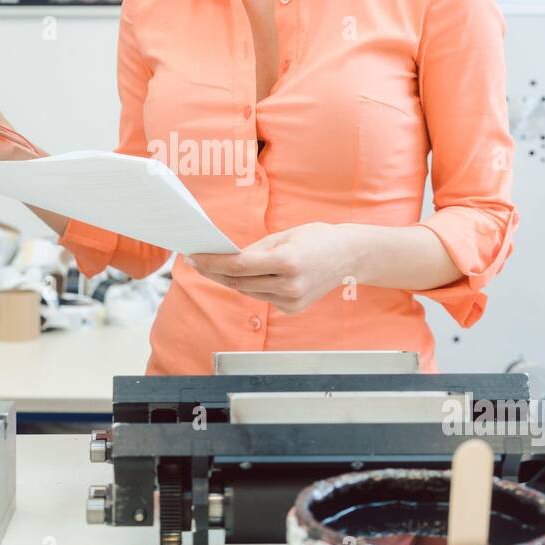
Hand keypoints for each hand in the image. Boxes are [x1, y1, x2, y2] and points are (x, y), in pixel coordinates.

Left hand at [187, 222, 360, 313]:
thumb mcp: (284, 236)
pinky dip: (249, 286)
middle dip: (213, 272)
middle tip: (195, 261)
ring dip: (227, 280)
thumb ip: (254, 249)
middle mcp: (290, 286)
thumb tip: (225, 258)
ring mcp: (292, 301)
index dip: (212, 263)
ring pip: (247, 292)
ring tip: (211, 267)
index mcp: (288, 262)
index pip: (239, 266)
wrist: (349, 256)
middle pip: (239, 282)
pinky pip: (262, 297)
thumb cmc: (316, 238)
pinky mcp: (293, 308)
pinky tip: (240, 277)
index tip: (194, 256)